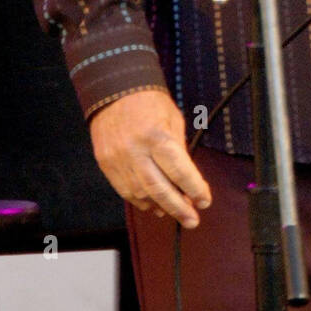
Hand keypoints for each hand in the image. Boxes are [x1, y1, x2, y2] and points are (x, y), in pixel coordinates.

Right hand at [89, 90, 211, 227]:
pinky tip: (154, 205)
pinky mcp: (106, 164)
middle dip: (178, 208)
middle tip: (192, 220)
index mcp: (156, 136)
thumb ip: (179, 151)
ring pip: (140, 194)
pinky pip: (124, 191)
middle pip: (159, 189)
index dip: (194, 189)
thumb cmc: (149, 102)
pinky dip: (141, 201)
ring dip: (160, 206)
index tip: (205, 200)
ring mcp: (118, 159)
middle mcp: (135, 150)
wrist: (115, 90)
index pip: (179, 171)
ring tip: (175, 211)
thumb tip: (187, 182)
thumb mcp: (173, 120)